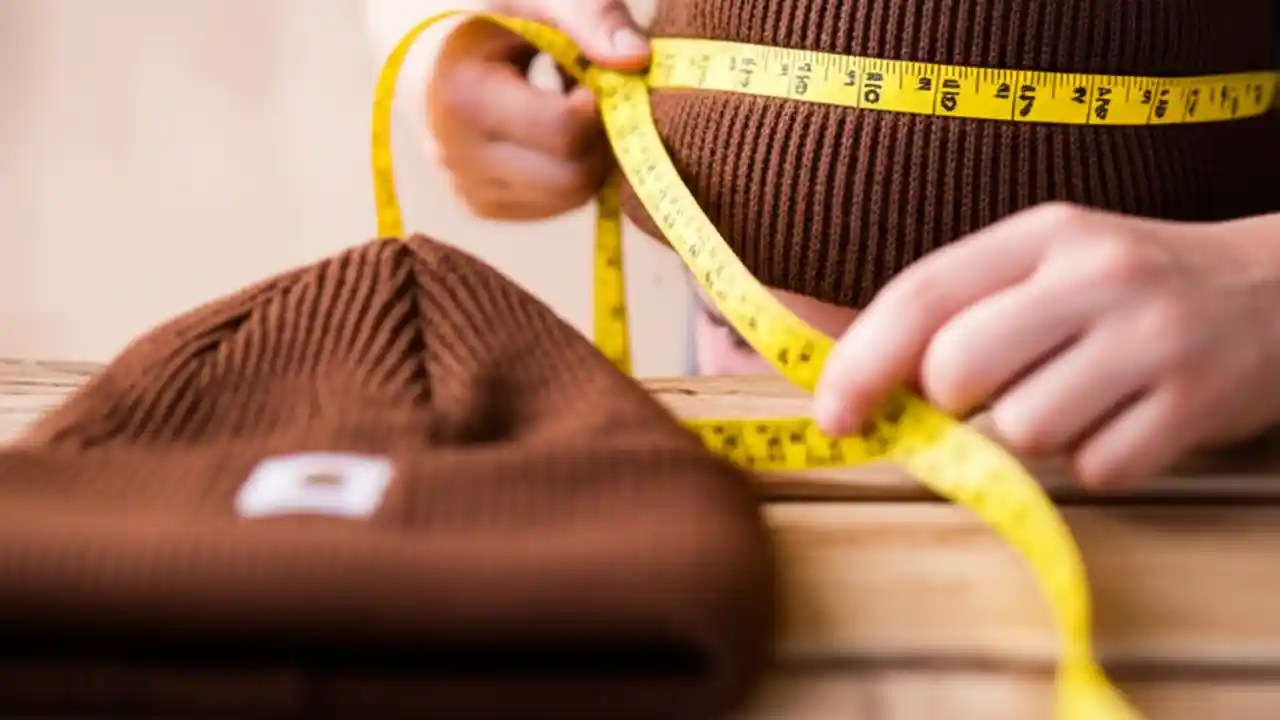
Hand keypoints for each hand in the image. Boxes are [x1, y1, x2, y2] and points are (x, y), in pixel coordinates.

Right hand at [426, 0, 649, 219]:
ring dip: (586, 157)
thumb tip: (635, 60)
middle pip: (570, 179)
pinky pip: (548, 207)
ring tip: (567, 109)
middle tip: (591, 98)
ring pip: (565, 200)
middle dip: (598, 139)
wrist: (428, 30)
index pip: (562, 133)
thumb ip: (590, 18)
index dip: (596, 106)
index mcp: (462, 96)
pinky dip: (567, 175)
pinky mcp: (478, 200)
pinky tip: (554, 135)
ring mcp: (463, 182)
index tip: (590, 79)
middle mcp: (453, 152)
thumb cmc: (489, 6)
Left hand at [813, 203, 1279, 486]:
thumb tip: (862, 383)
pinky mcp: (1196, 403)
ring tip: (1080, 397)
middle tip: (990, 393)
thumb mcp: (1047, 266)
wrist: (1277, 289)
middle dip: (950, 403)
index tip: (833, 417)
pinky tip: (1127, 419)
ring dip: (1035, 434)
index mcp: (1043, 234)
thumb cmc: (1130, 289)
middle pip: (958, 368)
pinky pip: (1096, 470)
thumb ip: (960, 309)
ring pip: (1024, 429)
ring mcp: (1151, 338)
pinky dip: (1098, 461)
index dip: (860, 363)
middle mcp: (1096, 276)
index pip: (922, 295)